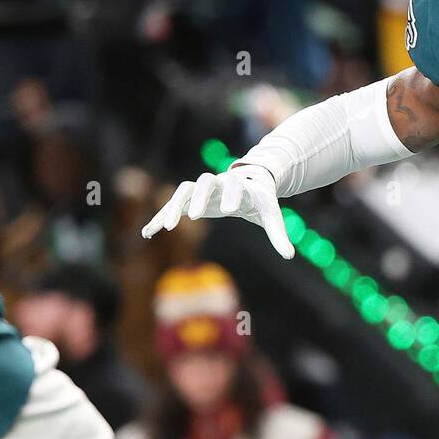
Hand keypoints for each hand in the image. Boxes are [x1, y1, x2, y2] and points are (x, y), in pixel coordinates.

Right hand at [141, 164, 294, 258]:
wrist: (250, 184)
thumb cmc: (261, 201)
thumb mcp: (271, 216)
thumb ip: (279, 235)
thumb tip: (290, 256)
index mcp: (241, 186)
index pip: (234, 184)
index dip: (230, 194)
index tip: (228, 210)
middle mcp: (219, 183)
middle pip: (204, 182)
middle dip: (199, 197)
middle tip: (196, 214)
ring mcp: (203, 190)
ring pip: (184, 191)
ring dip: (174, 206)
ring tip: (167, 228)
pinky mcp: (192, 200)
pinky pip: (173, 205)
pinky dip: (161, 216)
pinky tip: (148, 232)